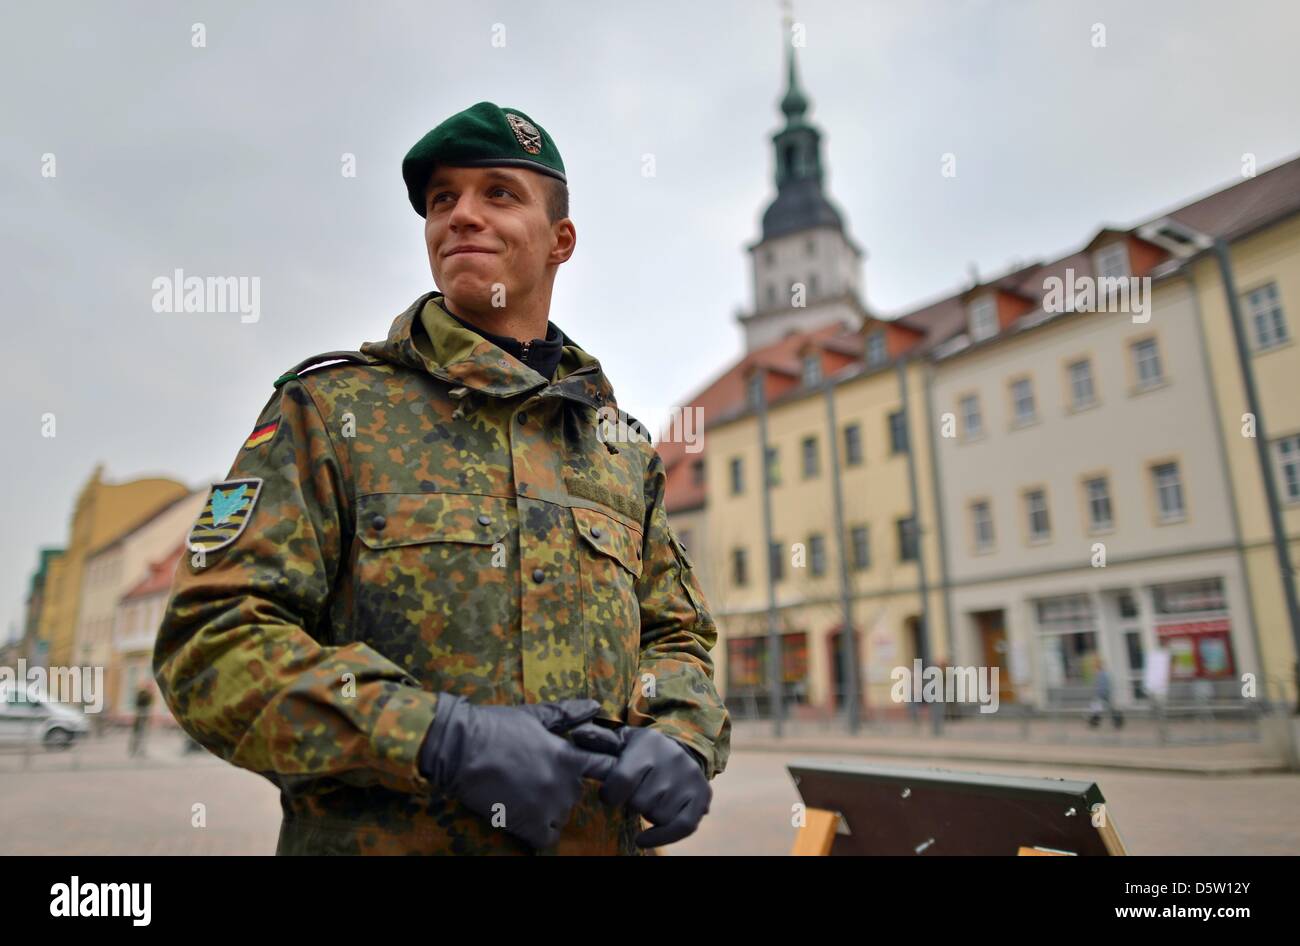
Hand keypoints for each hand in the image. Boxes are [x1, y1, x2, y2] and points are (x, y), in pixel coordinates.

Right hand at [419, 695, 616, 848]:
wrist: (460, 749)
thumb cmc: (495, 726)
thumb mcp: (535, 715)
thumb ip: (568, 714)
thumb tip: (595, 706)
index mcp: (569, 755)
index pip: (606, 768)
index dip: (603, 769)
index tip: (594, 771)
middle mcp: (565, 784)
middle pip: (578, 792)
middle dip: (563, 786)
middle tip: (535, 775)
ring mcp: (548, 807)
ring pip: (563, 815)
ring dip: (550, 808)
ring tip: (524, 793)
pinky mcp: (529, 826)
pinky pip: (548, 837)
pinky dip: (539, 831)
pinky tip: (523, 816)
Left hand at [598, 726, 711, 847]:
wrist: (683, 748)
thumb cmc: (643, 749)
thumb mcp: (622, 740)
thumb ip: (599, 740)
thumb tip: (577, 734)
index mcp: (649, 744)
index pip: (621, 781)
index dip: (610, 794)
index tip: (609, 793)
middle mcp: (672, 760)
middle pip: (638, 802)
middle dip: (631, 802)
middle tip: (635, 791)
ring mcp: (689, 779)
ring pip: (657, 815)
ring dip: (648, 813)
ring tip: (649, 798)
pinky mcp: (702, 796)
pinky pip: (682, 827)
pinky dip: (662, 836)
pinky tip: (644, 838)